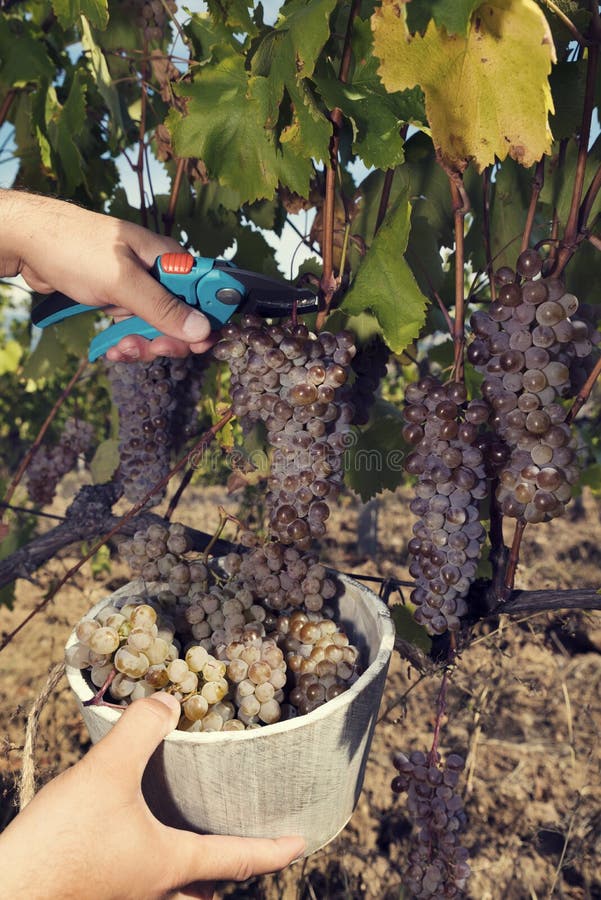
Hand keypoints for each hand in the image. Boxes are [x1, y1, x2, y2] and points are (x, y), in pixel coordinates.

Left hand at [0, 190, 213, 361]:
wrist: (27, 244)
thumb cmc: (75, 249)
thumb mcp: (123, 282)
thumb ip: (162, 308)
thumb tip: (202, 330)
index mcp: (169, 259)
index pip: (205, 292)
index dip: (205, 321)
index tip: (195, 346)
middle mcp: (158, 273)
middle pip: (182, 317)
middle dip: (166, 339)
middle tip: (150, 349)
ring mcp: (138, 288)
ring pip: (157, 327)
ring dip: (141, 344)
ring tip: (120, 348)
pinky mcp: (119, 300)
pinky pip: (134, 327)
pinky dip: (126, 341)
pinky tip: (111, 348)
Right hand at [0, 694, 303, 899]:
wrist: (6, 893)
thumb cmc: (63, 842)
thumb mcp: (107, 773)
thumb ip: (141, 730)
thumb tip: (170, 698)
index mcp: (170, 866)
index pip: (238, 861)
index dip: (274, 850)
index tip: (301, 842)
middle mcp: (153, 892)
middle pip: (207, 890)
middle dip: (232, 872)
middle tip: (251, 846)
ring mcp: (124, 897)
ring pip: (174, 894)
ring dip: (192, 876)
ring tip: (198, 847)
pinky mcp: (97, 891)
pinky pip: (140, 885)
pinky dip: (154, 866)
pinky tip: (133, 837)